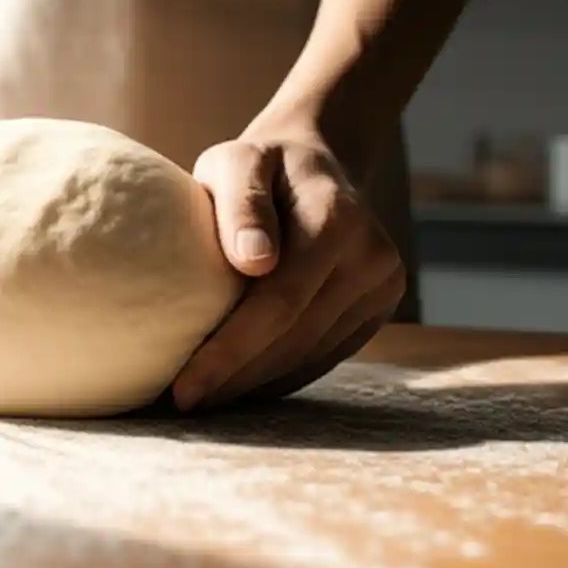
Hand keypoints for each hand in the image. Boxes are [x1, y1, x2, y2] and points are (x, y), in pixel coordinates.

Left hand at [172, 129, 404, 410]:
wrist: (315, 163)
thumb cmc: (259, 166)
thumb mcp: (236, 162)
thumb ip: (242, 204)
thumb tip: (255, 262)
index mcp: (337, 222)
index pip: (278, 304)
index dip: (230, 351)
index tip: (185, 386)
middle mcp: (372, 259)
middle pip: (295, 337)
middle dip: (236, 377)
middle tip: (184, 404)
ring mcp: (383, 287)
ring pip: (310, 354)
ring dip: (255, 383)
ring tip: (205, 399)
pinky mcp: (379, 309)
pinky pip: (324, 354)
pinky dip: (280, 375)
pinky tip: (241, 386)